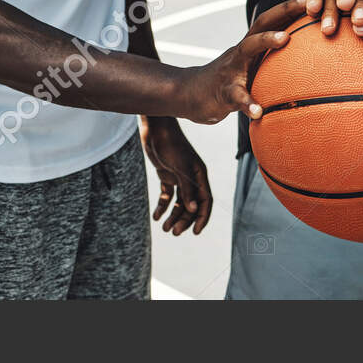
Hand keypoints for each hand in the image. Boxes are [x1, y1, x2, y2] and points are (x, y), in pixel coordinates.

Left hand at [140, 117, 211, 235]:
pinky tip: (156, 216)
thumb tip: (193, 209)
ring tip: (164, 228)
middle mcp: (192, 178)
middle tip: (173, 232)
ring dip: (173, 216)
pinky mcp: (167, 176)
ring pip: (180, 202)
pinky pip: (167, 196)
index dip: (202, 217)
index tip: (194, 232)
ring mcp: (180, 177)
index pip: (205, 201)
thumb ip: (187, 189)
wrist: (156, 129)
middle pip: (191, 204)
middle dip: (183, 220)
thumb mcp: (180, 168)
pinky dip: (162, 206)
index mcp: (200, 175)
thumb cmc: (171, 145)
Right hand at [184, 0, 306, 123]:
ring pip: (247, 50)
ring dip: (266, 40)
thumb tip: (296, 47)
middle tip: (308, 4)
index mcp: (250, 46)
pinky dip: (248, 103)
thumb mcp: (249, 65)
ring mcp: (231, 69)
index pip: (271, 20)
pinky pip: (237, 96)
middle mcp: (241, 51)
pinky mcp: (224, 92)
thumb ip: (268, 56)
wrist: (191, 94)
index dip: (290, 7)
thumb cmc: (228, 79)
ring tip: (286, 38)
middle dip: (284, 11)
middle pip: (261, 24)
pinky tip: (259, 111)